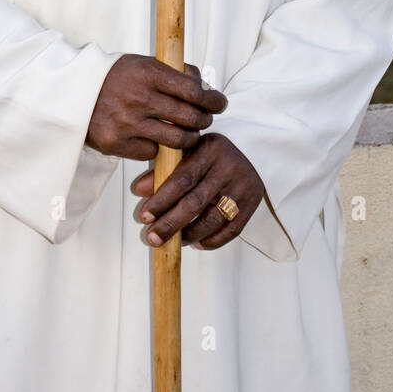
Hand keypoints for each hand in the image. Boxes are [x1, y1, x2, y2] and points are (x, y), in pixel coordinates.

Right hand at [86, 56, 226, 160]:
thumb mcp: (142, 63)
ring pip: (177, 140)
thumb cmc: (114, 77)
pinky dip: (159, 147)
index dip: (213, 100)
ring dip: (189, 138)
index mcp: (148, 73)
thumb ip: (174, 72)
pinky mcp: (117, 143)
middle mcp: (139, 98)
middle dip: (204, 121)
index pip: (194, 91)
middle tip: (205, 120)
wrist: (73, 93)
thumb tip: (204, 85)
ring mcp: (128, 123)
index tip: (220, 103)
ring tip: (189, 134)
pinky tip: (157, 139)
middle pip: (190, 117)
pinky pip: (153, 152)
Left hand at [133, 132, 264, 250]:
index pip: (182, 179)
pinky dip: (212, 241)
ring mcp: (243, 186)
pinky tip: (197, 242)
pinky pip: (231, 230)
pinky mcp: (252, 202)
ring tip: (175, 241)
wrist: (251, 151)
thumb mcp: (188, 152)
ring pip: (213, 220)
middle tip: (153, 238)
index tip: (145, 216)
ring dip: (190, 235)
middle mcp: (229, 166)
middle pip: (196, 202)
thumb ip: (165, 170)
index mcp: (210, 149)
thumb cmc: (210, 154)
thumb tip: (140, 190)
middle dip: (171, 224)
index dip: (161, 200)